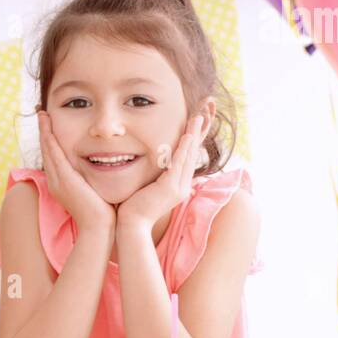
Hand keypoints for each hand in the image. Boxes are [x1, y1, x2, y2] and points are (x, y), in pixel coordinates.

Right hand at [37, 111, 115, 234]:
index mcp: (61, 184)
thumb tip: (107, 167)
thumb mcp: (95, 191)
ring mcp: (57, 180)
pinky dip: (49, 139)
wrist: (98, 228)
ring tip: (42, 115)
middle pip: (47, 151)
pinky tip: (48, 127)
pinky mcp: (63, 179)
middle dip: (44, 132)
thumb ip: (95, 179)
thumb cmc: (102, 213)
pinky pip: (53, 154)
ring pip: (47, 150)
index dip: (50, 140)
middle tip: (42, 114)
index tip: (51, 126)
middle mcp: (55, 181)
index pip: (54, 157)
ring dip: (44, 131)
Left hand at [117, 115, 205, 233]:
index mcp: (177, 184)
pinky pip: (178, 164)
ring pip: (188, 155)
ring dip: (193, 135)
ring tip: (199, 117)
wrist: (130, 226)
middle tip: (207, 112)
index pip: (188, 156)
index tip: (198, 120)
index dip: (194, 138)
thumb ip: (151, 178)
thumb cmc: (133, 207)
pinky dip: (183, 149)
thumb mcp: (146, 189)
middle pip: (193, 153)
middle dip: (199, 131)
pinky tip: (187, 136)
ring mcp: (177, 187)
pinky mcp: (169, 188)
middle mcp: (181, 185)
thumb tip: (149, 169)